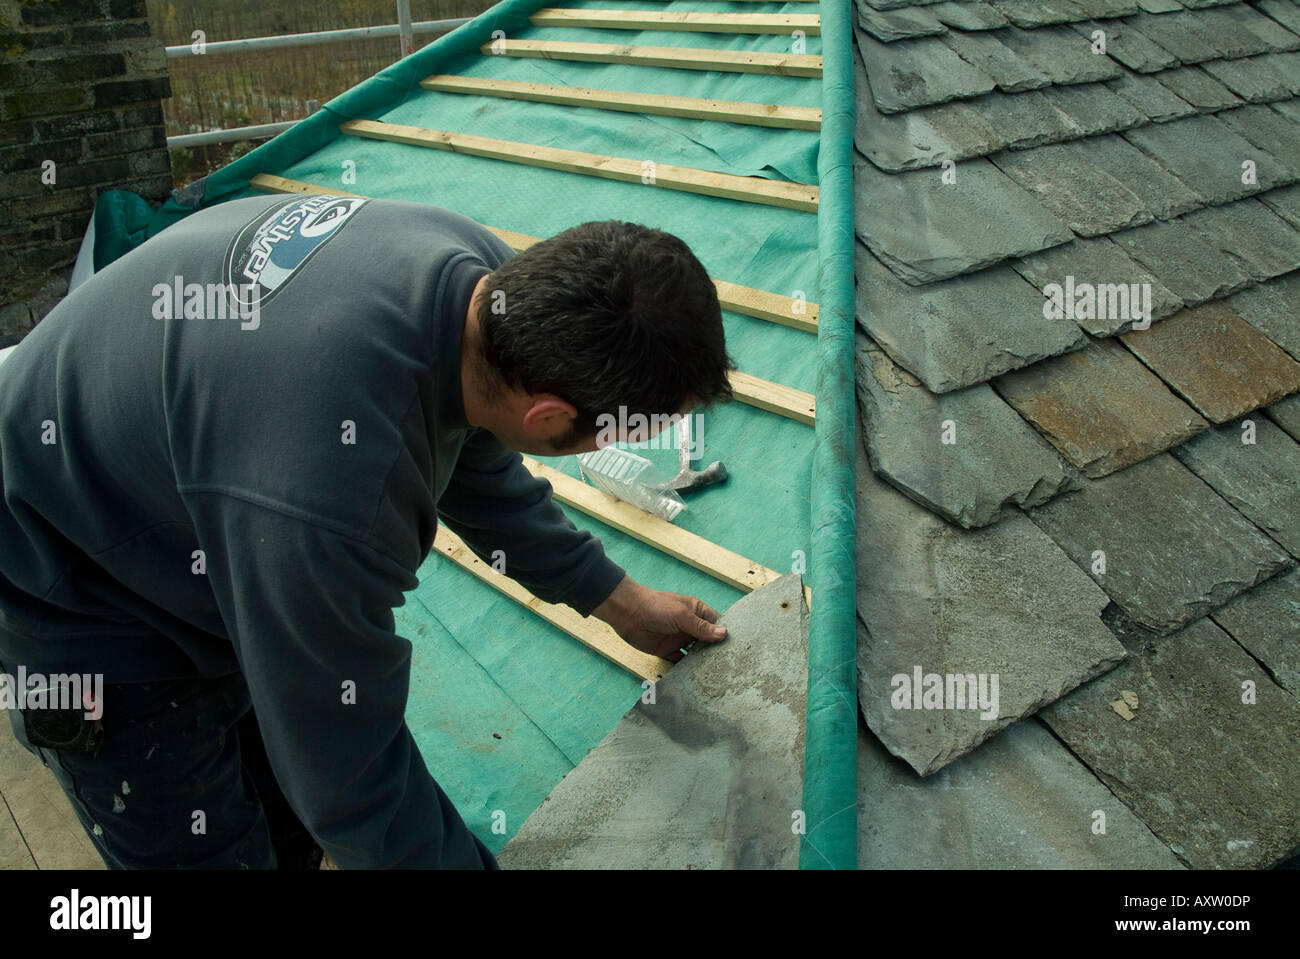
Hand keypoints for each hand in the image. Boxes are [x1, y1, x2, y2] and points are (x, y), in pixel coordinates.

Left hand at [592, 576, 726, 662]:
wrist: (627, 613)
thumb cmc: (656, 607)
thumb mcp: (681, 615)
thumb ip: (701, 627)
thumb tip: (724, 634)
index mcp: (697, 612)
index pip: (717, 624)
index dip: (726, 635)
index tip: (739, 648)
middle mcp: (690, 626)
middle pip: (708, 641)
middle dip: (717, 651)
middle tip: (732, 666)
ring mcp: (680, 639)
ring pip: (696, 653)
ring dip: (704, 662)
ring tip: (718, 675)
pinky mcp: (668, 651)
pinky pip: (681, 662)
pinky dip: (688, 669)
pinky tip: (697, 678)